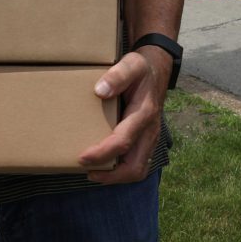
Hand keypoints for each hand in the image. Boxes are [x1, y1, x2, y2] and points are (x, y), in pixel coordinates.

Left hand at [79, 49, 169, 183]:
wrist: (157, 70)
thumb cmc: (140, 68)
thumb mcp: (130, 64)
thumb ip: (117, 76)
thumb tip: (100, 91)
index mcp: (144, 113)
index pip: (123, 141)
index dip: (103, 153)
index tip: (82, 157)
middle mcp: (150, 130)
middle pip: (135, 166)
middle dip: (111, 175)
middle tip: (87, 171)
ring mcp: (151, 138)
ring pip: (139, 169)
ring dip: (117, 177)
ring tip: (94, 173)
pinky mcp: (148, 141)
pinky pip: (139, 164)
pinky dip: (122, 171)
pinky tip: (105, 166)